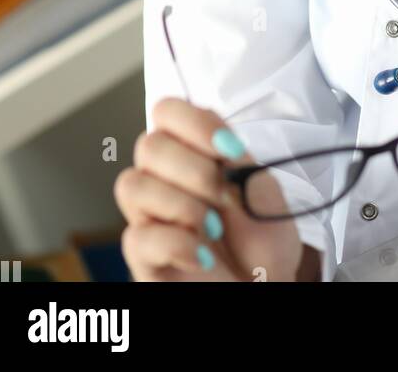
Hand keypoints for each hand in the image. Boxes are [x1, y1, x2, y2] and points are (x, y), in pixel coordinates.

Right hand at [115, 97, 308, 281]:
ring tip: (214, 227)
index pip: (167, 111)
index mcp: (189, 152)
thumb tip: (223, 153)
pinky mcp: (144, 259)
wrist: (265, 285)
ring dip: (182, 204)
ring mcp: (149, 219)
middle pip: (148, 145)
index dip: (196, 124)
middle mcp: (162, 180)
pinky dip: (176, 243)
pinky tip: (204, 256)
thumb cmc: (262, 238)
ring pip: (132, 185)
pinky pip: (136, 238)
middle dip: (195, 170)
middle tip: (225, 197)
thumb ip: (243, 165)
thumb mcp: (265, 193)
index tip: (230, 150)